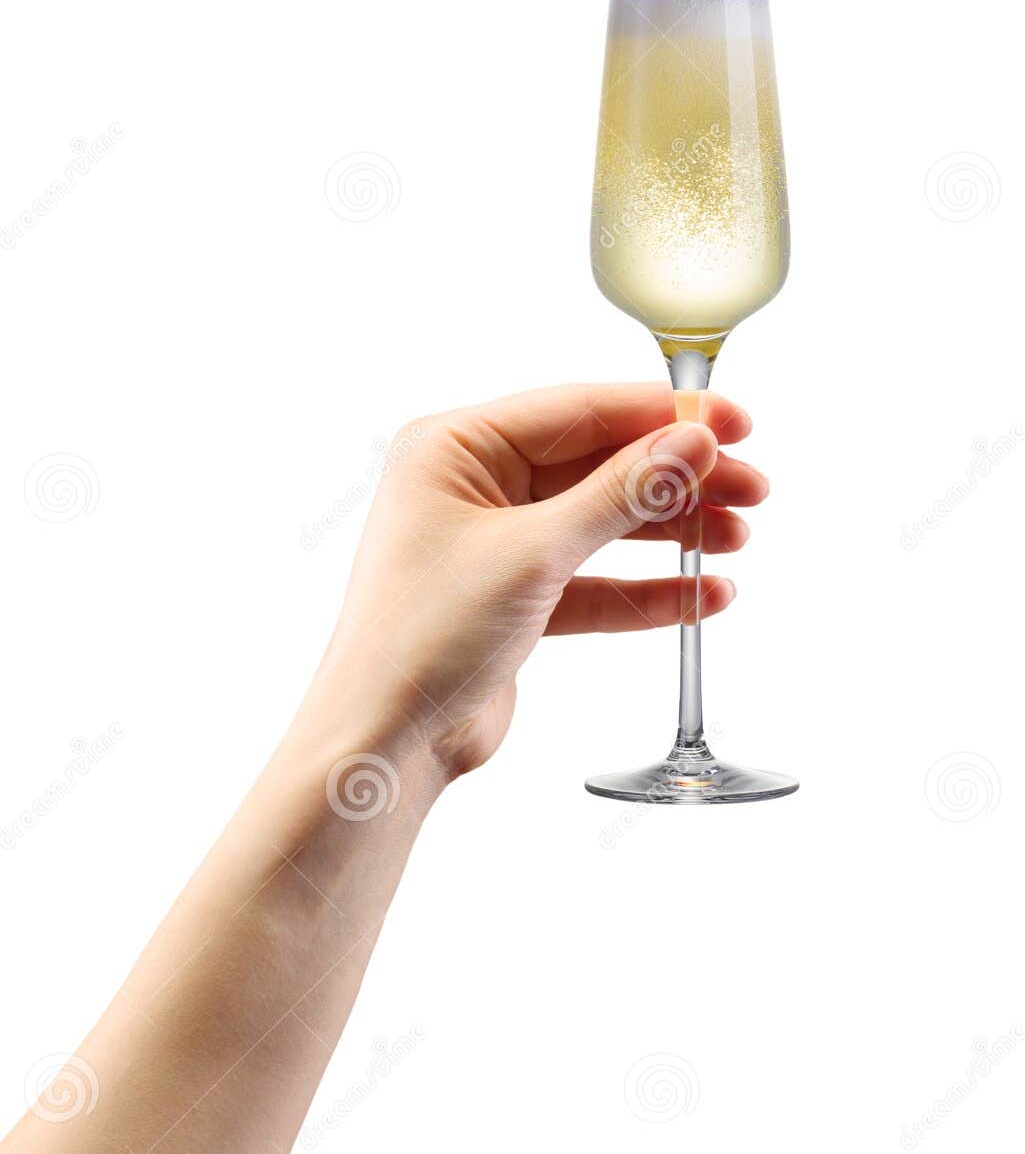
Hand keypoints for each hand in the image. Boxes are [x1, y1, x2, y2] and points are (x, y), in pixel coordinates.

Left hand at [299, 384, 768, 780]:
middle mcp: (471, 486)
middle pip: (598, 465)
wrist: (385, 742)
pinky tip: (703, 594)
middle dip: (677, 479)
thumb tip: (692, 442)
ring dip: (669, 533)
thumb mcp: (534, 553)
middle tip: (752, 488)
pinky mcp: (514, 601)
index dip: (662, 416)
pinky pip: (593, 582)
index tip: (734, 423)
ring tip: (736, 538)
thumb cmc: (426, 636)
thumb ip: (620, 494)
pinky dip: (645, 591)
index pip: (579, 411)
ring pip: (601, 524)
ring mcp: (494, 544)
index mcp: (455, 447)